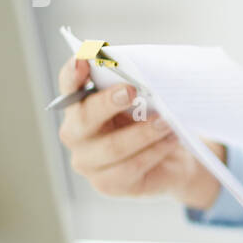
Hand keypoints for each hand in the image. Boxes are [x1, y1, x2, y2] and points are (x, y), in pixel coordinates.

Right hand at [56, 58, 223, 210]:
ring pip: (112, 147)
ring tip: (167, 121)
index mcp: (79, 106)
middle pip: (84, 117)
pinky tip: (172, 139)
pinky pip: (131, 167)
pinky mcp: (107, 184)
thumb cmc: (151, 121)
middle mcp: (76, 134)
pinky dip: (154, 151)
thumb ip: (134, 88)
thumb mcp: (144, 102)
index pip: (69, 86)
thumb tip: (143, 77)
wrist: (172, 160)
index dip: (72, 73)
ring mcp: (88, 162)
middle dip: (107, 102)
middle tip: (131, 89)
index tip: (83, 58)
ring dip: (143, 132)